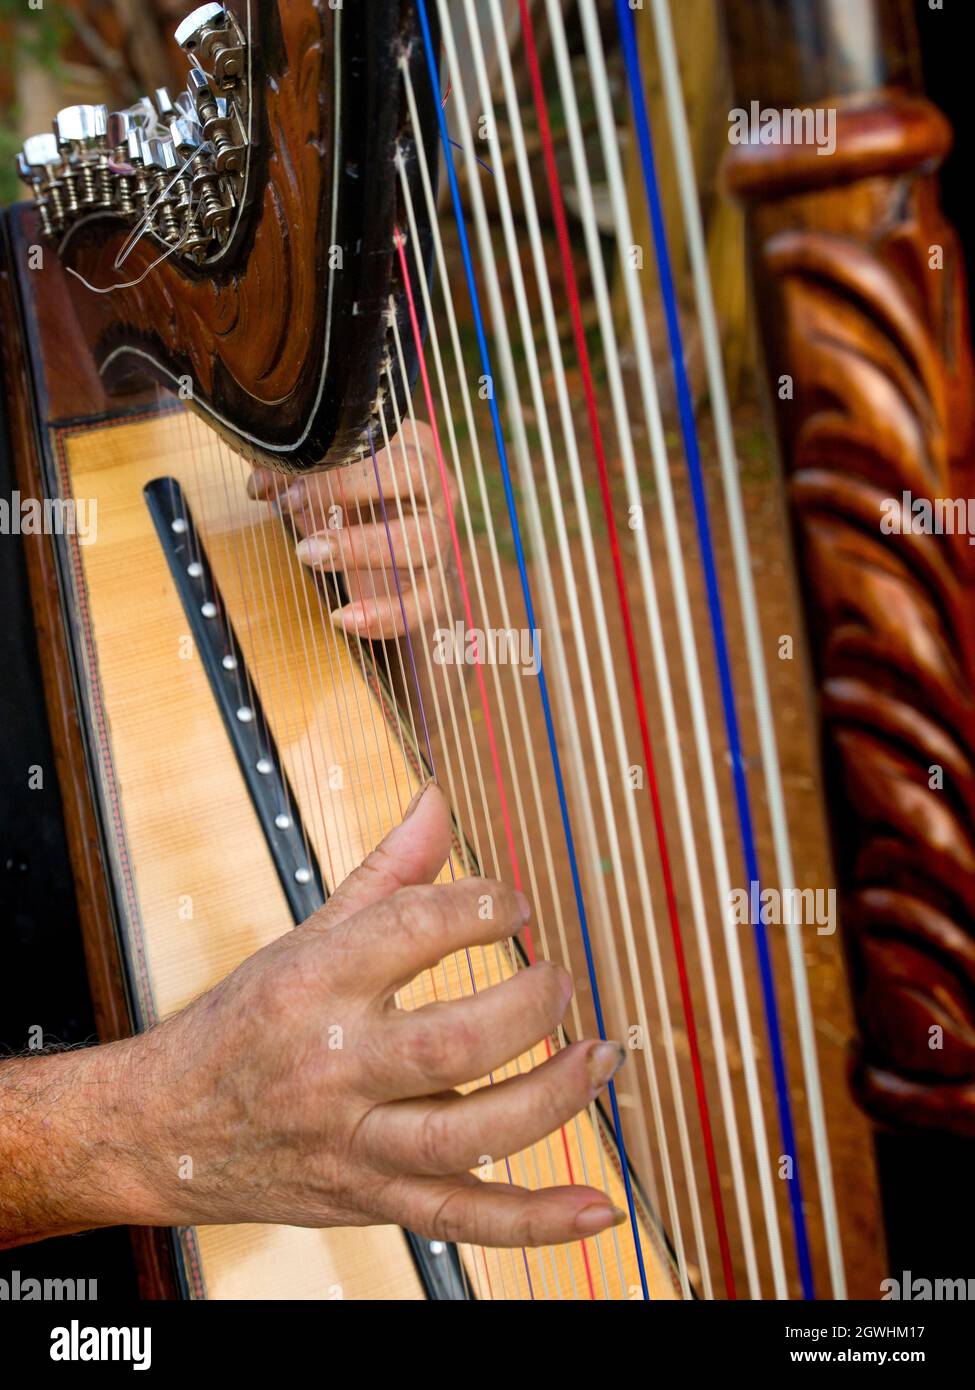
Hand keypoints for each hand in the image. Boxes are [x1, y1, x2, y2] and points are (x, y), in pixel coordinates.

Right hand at [115, 784, 625, 1245]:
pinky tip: (596, 1207)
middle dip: (527, 1007)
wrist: (164, 1131)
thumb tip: (440, 800)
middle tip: (560, 979)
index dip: (481, 907)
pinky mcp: (372, 1200)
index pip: (413, 930)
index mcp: (313, 984)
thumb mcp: (305, 937)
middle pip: (451, 1045)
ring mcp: (355, 1143)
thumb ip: (387, 872)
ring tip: (600, 1056)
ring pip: (467, 1137)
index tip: (513, 906)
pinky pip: (462, 1221)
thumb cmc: (242, 1025)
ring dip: (552, 1099)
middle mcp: (333, 1066)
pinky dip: (535, 1220)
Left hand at [248, 420, 458, 639]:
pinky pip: (423, 604)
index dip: (339, 462)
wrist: (385, 548)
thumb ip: (290, 474)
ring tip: (307, 556)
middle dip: (351, 489)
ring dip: (362, 548)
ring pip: (422, 539)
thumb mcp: (318, 481)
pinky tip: (342, 618)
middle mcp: (436, 488)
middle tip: (295, 507)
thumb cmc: (351, 500)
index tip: (290, 489)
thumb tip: (260, 487)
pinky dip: (384, 615)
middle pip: (415, 475)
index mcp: (412, 447)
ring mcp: (440, 538)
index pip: (386, 437)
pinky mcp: (437, 586)